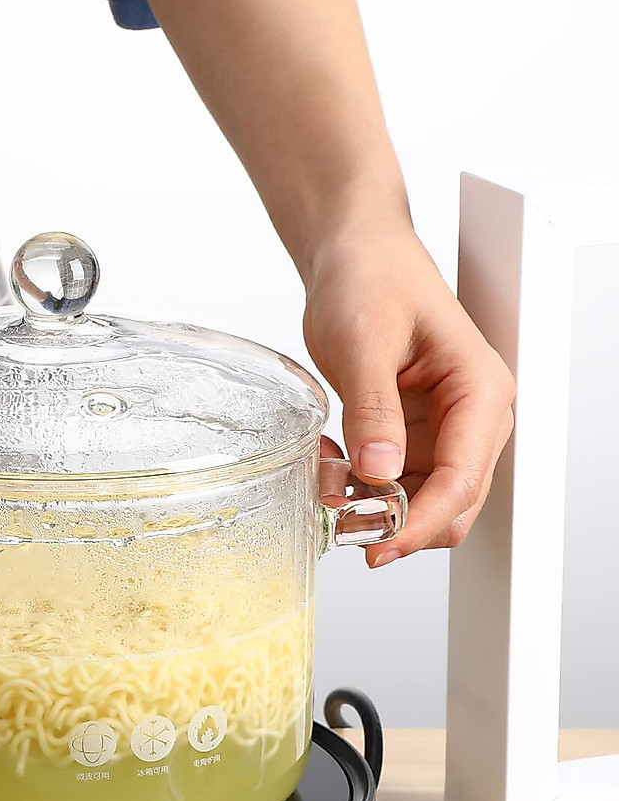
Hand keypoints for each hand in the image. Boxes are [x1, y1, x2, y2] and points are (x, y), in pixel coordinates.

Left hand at [303, 225, 515, 563]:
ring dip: (374, 509)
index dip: (420, 522)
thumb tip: (380, 474)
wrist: (355, 254)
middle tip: (340, 529)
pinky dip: (358, 487)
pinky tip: (326, 465)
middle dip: (399, 524)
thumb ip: (373, 410)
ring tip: (322, 485)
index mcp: (478, 391)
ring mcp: (440, 428)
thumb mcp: (364, 342)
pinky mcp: (408, 431)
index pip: (463, 479)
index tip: (377, 546)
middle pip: (451, 502)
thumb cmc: (370, 278)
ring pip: (419, 499)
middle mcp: (470, 417)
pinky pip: (391, 481)